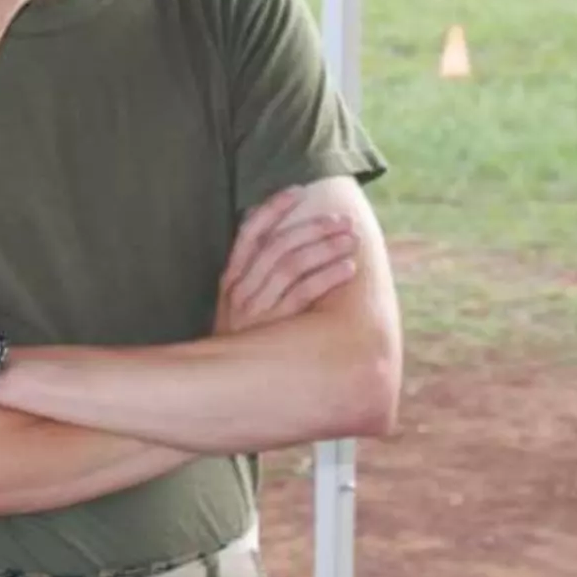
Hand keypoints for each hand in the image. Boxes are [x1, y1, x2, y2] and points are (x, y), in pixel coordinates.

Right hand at [214, 186, 360, 335]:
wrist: (227, 385)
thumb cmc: (242, 340)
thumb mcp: (236, 306)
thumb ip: (252, 275)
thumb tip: (278, 240)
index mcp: (231, 278)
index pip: (249, 232)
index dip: (272, 208)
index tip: (297, 191)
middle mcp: (241, 288)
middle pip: (278, 245)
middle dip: (312, 227)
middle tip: (341, 220)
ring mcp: (256, 308)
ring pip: (292, 264)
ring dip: (325, 247)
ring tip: (350, 239)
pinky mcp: (275, 327)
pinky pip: (304, 294)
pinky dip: (327, 276)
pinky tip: (347, 268)